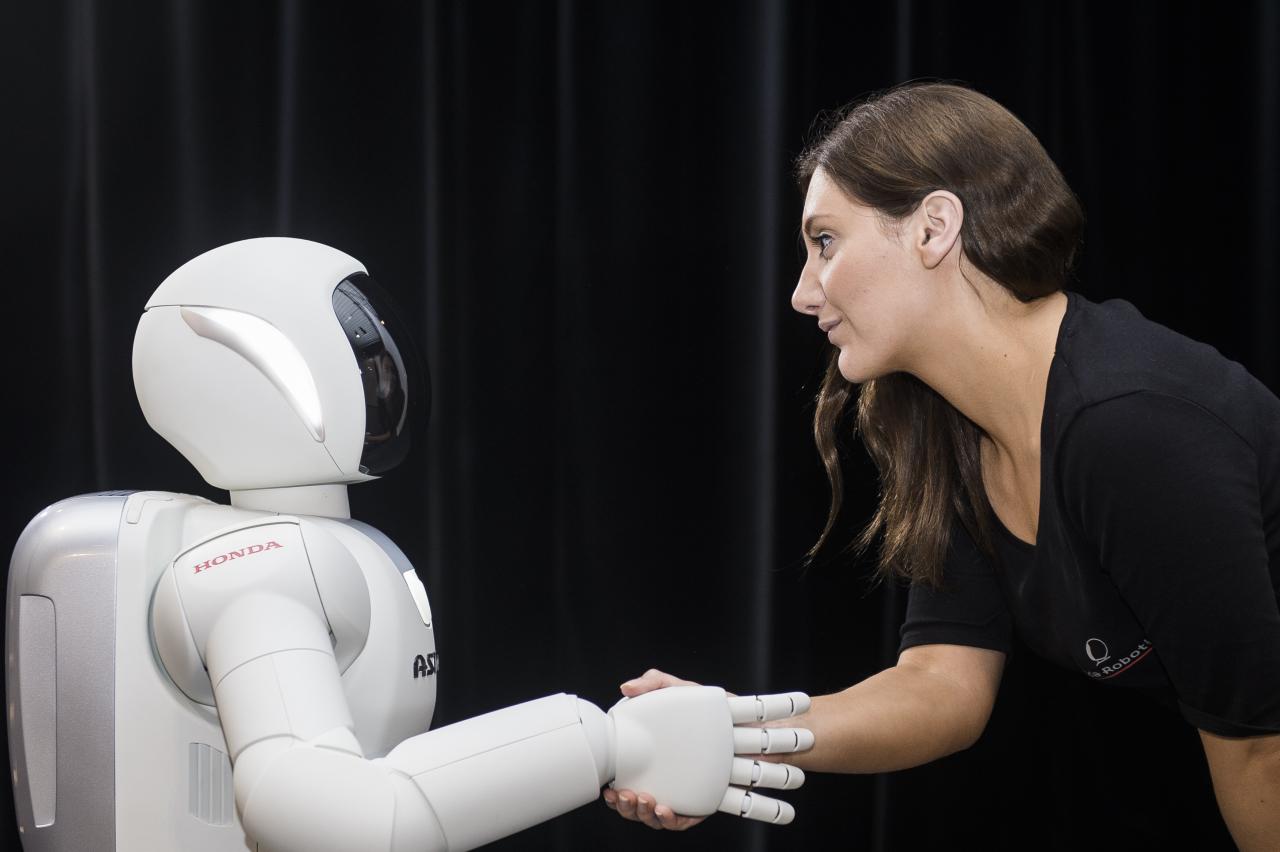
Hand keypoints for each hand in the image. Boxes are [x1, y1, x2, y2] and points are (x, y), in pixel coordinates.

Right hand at [605, 669, 706, 829]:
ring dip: (643, 814)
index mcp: (654, 758)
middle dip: (625, 805)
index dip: (614, 788)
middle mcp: (665, 778)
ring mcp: (682, 792)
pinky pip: (682, 821)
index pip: (626, 778)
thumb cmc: (716, 711)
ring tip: (643, 800)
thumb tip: (627, 688)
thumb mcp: (682, 690)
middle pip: (635, 802)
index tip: (609, 787)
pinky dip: (669, 820)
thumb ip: (655, 683)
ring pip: (654, 816)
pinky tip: (664, 809)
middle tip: (625, 795)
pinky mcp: (701, 804)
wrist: (754, 727)